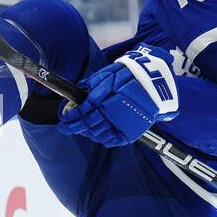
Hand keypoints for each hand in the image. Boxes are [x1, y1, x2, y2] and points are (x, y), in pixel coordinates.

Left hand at [58, 45, 180, 146]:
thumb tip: (73, 100)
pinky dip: (102, 139)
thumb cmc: (127, 75)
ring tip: (82, 130)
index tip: (63, 120)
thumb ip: (88, 88)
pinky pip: (111, 140)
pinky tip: (97, 134)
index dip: (69, 119)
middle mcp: (111, 114)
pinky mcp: (130, 132)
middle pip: (87, 126)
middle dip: (74, 128)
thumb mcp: (105, 76)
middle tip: (67, 128)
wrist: (154, 83)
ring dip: (87, 133)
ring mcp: (121, 124)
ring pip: (98, 134)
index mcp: (104, 99)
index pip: (81, 114)